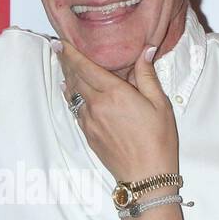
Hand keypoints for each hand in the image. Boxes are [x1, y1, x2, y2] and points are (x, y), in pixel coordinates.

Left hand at [56, 40, 177, 182]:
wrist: (146, 177)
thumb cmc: (158, 140)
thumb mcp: (160, 104)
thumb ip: (147, 75)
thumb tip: (145, 51)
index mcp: (114, 94)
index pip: (85, 68)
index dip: (70, 53)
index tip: (59, 42)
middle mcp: (96, 106)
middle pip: (74, 78)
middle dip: (66, 62)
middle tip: (58, 49)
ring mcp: (89, 122)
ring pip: (72, 94)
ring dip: (68, 78)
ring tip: (64, 66)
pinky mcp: (88, 134)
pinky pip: (75, 110)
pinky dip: (72, 97)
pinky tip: (71, 91)